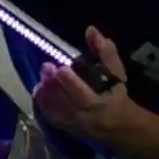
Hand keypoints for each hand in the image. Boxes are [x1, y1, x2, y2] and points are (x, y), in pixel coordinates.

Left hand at [33, 26, 138, 142]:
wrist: (120, 127)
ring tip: (40, 79)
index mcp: (101, 104)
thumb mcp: (116, 73)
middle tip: (46, 67)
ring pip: (55, 111)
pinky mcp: (66, 128)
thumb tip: (90, 30)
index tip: (61, 67)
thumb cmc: (117, 95)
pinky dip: (43, 104)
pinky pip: (51, 118)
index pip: (83, 95)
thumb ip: (105, 53)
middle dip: (53, 84)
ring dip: (45, 94)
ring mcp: (74, 125)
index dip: (70, 82)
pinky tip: (39, 91)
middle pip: (65, 103)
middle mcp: (86, 118)